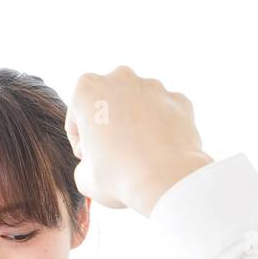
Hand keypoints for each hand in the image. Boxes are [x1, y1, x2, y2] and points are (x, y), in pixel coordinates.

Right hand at [64, 66, 213, 215]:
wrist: (166, 181)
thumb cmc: (118, 178)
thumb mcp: (84, 176)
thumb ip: (85, 162)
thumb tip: (96, 163)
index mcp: (87, 88)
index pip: (78, 118)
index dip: (82, 143)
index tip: (91, 159)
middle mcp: (121, 77)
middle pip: (109, 104)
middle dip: (110, 124)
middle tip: (115, 155)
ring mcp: (154, 86)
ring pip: (139, 105)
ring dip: (137, 124)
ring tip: (141, 155)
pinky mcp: (179, 100)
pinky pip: (166, 113)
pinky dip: (163, 128)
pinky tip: (161, 152)